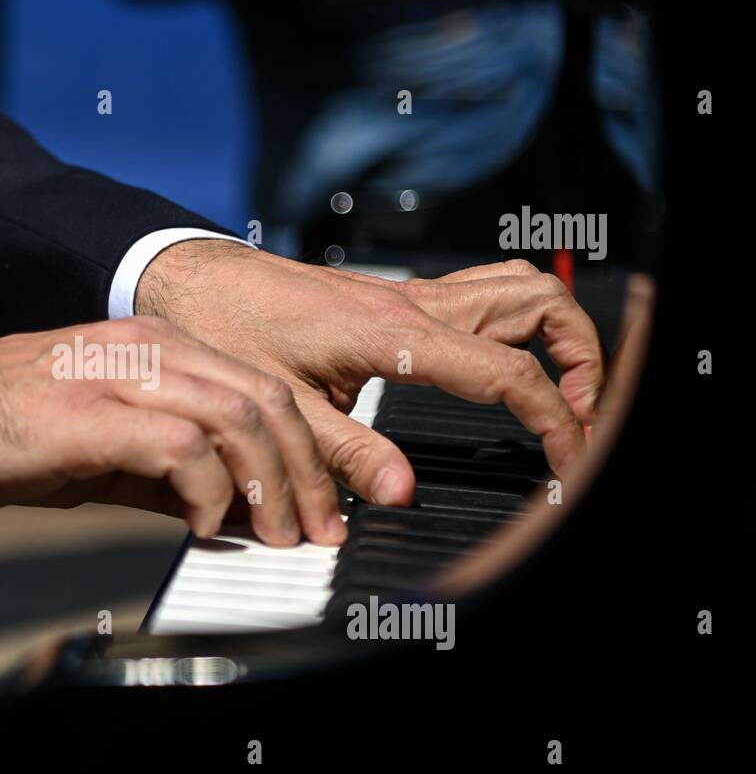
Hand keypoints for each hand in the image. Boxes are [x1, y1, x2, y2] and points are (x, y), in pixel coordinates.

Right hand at [0, 319, 346, 545]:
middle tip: (318, 532)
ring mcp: (119, 373)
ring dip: (270, 487)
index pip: (262, 388)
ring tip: (278, 539)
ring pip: (240, 417)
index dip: (306, 450)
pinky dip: (210, 494)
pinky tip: (206, 529)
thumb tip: (231, 513)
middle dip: (307, 473)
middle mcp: (149, 347)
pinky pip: (183, 448)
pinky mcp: (90, 412)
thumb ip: (167, 472)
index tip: (322, 506)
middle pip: (268, 399)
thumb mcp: (99, 446)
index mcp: (156, 347)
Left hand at [136, 240, 602, 506]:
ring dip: (557, 332)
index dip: (553, 419)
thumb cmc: (228, 329)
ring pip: (520, 287)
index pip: (507, 373)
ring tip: (558, 391)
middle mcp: (415, 303)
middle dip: (582, 358)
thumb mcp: (282, 405)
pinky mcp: (398, 296)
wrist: (192, 280)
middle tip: (577, 416)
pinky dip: (518, 321)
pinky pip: (483, 292)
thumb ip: (345, 454)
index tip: (566, 460)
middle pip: (541, 304)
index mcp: (395, 333)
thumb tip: (400, 493)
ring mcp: (411, 293)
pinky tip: (505, 363)